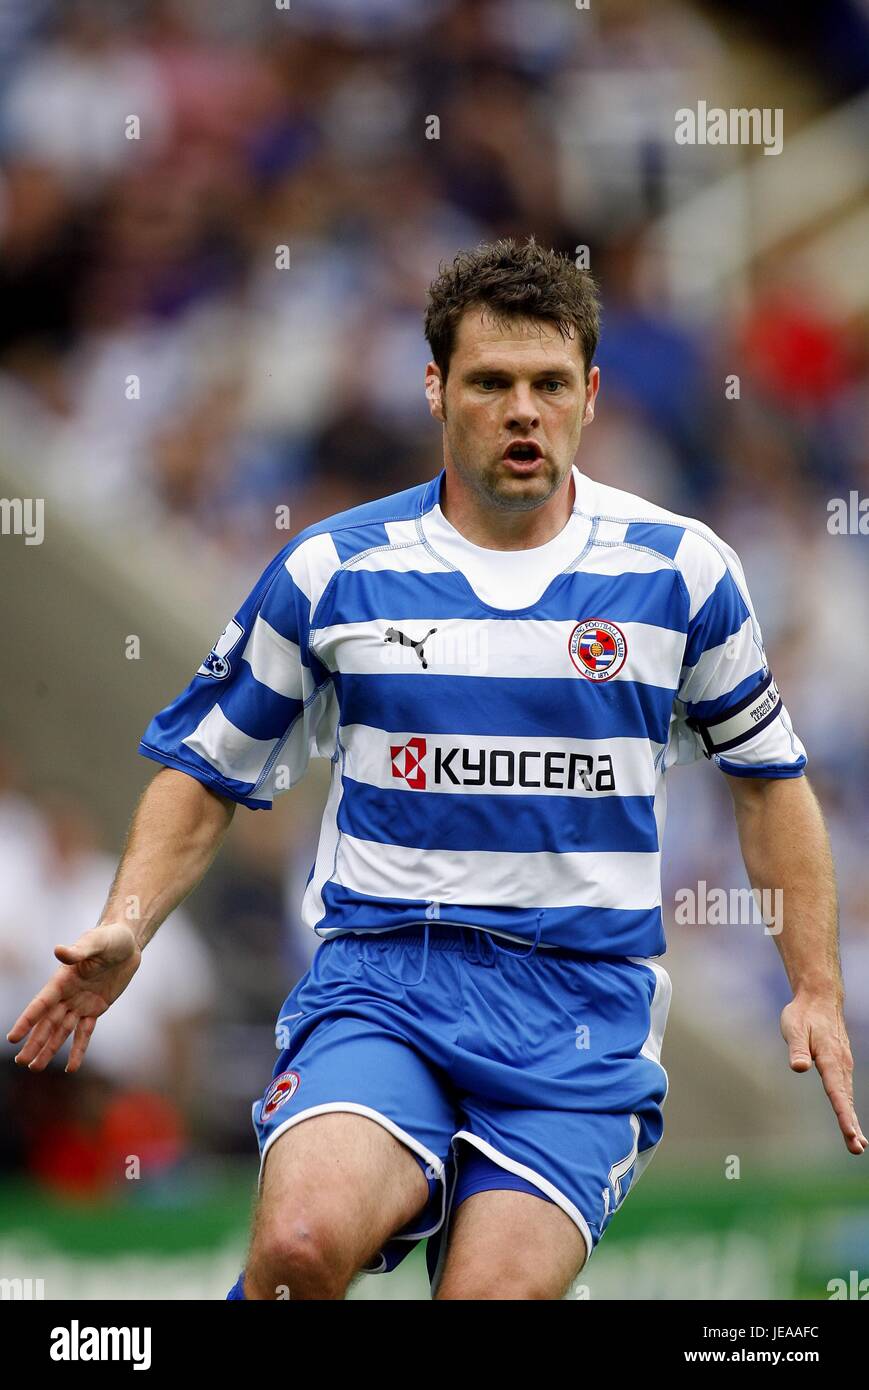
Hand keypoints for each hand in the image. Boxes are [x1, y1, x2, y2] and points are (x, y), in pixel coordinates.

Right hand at [6, 923, 141, 1073]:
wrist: (127, 944)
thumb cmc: (108, 938)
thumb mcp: (95, 943)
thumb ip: (77, 951)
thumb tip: (58, 950)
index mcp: (61, 979)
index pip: (41, 1003)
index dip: (27, 1020)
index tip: (13, 1038)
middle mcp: (67, 995)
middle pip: (47, 1023)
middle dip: (34, 1042)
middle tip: (21, 1062)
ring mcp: (80, 1004)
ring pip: (61, 1032)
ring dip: (49, 1049)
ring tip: (35, 1067)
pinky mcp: (95, 1009)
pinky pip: (85, 1033)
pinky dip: (78, 1049)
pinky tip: (71, 1068)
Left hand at [780, 994, 867, 1154]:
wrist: (818, 999)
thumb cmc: (803, 1014)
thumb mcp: (794, 1028)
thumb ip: (797, 1049)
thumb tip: (799, 1067)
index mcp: (830, 1059)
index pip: (837, 1092)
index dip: (843, 1114)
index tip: (850, 1133)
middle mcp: (841, 1065)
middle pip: (846, 1100)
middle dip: (851, 1125)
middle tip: (857, 1148)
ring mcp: (843, 1065)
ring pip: (847, 1097)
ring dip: (852, 1121)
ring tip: (858, 1144)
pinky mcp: (840, 1065)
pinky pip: (845, 1091)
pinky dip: (848, 1108)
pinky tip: (850, 1123)